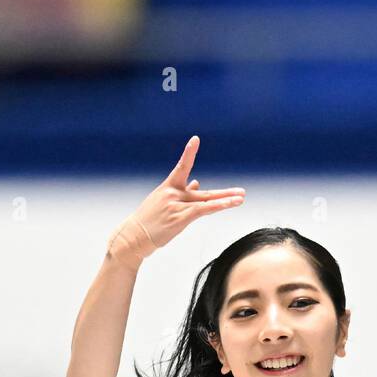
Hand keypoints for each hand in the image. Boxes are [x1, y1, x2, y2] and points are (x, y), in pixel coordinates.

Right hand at [107, 136, 244, 267]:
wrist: (134, 236)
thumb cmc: (148, 221)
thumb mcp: (162, 204)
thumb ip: (182, 193)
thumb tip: (197, 183)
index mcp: (168, 187)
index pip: (181, 166)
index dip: (189, 153)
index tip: (195, 140)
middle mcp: (173, 193)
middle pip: (204, 192)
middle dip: (224, 194)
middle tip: (241, 192)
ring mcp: (176, 204)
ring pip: (206, 201)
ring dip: (226, 201)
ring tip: (241, 199)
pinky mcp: (180, 217)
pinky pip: (203, 210)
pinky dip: (217, 206)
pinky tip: (228, 204)